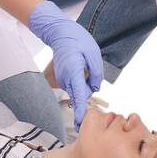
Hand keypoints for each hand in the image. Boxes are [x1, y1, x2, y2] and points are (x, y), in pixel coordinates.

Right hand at [28, 0, 103, 132]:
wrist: (60, 33)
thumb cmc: (78, 41)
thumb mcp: (93, 55)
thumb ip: (96, 74)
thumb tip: (94, 88)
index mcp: (74, 72)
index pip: (79, 96)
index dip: (81, 111)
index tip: (81, 124)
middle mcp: (66, 78)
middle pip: (80, 95)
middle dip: (87, 92)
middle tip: (90, 72)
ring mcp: (62, 78)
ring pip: (77, 90)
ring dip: (84, 84)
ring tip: (84, 65)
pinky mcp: (62, 78)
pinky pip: (74, 85)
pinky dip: (79, 82)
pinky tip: (79, 67)